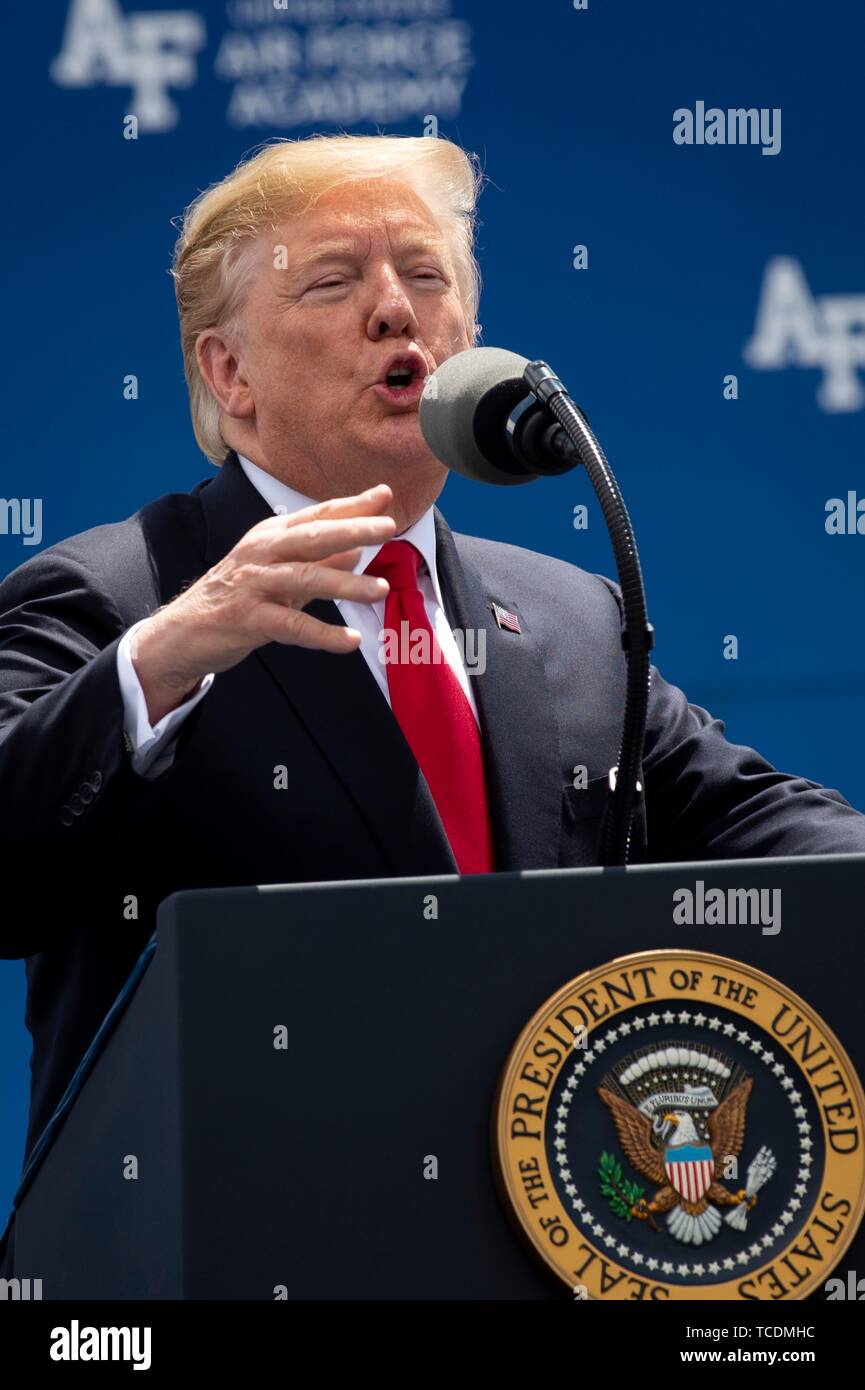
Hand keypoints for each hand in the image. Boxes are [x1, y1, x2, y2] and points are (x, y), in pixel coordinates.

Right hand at [129, 483, 395, 724]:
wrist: (182, 631)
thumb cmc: (236, 598)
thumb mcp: (280, 575)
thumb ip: (318, 562)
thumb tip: (357, 551)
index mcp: (270, 536)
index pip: (317, 515)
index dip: (352, 505)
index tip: (385, 495)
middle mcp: (261, 552)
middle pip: (313, 536)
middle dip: (353, 529)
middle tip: (388, 526)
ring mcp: (252, 584)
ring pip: (305, 578)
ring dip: (345, 584)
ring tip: (379, 590)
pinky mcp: (246, 618)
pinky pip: (292, 625)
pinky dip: (323, 633)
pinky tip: (350, 640)